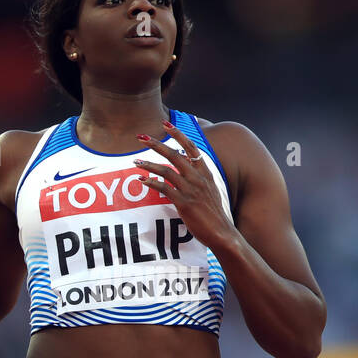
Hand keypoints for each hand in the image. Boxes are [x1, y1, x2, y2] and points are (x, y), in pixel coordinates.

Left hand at [132, 122, 233, 250]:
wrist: (223, 233)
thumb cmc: (215, 215)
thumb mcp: (211, 192)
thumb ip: (199, 181)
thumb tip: (185, 173)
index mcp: (206, 173)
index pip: (192, 147)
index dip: (178, 134)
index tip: (165, 124)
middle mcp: (198, 178)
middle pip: (175, 154)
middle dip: (157, 144)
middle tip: (141, 137)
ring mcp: (191, 190)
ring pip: (166, 170)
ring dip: (149, 164)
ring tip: (135, 161)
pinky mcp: (184, 202)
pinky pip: (164, 188)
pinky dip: (152, 183)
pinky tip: (142, 181)